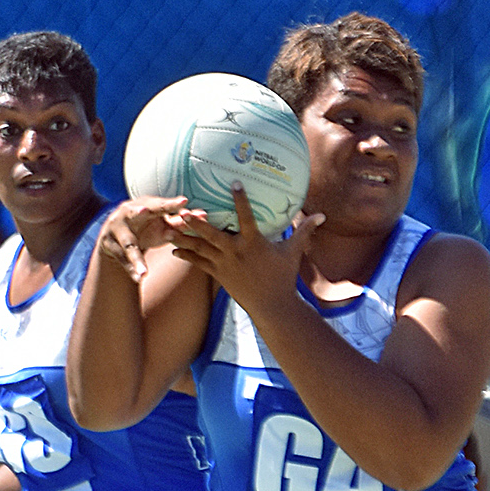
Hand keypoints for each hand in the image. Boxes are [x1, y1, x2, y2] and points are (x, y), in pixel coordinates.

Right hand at [95, 195, 190, 284]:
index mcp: (146, 207)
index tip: (184, 201)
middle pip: (138, 214)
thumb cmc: (147, 226)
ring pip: (129, 244)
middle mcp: (129, 214)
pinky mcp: (109, 244)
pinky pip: (122, 258)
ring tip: (144, 272)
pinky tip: (139, 279)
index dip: (171, 204)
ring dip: (136, 258)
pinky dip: (131, 269)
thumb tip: (204, 216)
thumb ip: (180, 222)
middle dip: (140, 212)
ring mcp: (118, 229)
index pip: (161, 205)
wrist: (117, 235)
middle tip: (145, 210)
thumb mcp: (162, 225)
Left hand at [163, 186, 320, 315]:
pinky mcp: (218, 275)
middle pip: (212, 235)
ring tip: (167, 228)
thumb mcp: (294, 252)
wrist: (273, 306)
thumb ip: (304, 231)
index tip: (234, 183)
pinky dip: (186, 256)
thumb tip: (322, 216)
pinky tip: (172, 248)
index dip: (241, 200)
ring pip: (200, 248)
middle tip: (182, 211)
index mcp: (254, 243)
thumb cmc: (283, 277)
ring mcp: (225, 264)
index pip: (247, 217)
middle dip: (196, 223)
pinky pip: (199, 264)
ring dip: (184, 238)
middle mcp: (236, 252)